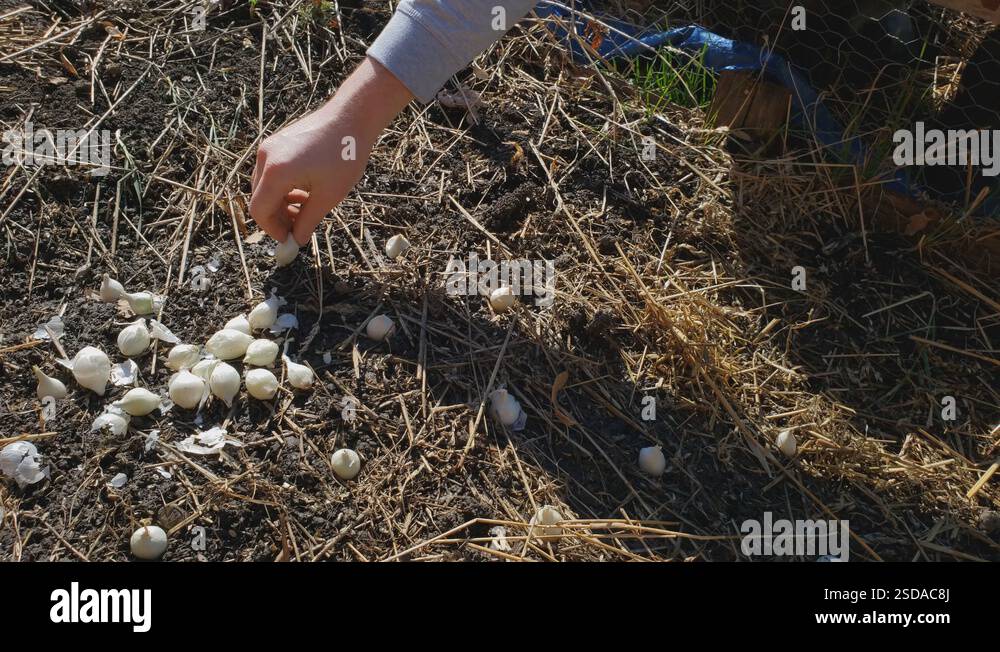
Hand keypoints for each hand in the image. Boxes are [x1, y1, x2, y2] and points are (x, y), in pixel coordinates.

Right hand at [249, 56, 412, 245]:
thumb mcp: (328, 196)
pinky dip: (284, 187)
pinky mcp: (277, 142)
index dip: (272, 229)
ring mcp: (270, 147)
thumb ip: (308, 221)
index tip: (289, 240)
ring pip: (265, 186)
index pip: (260, 210)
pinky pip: (272, 172)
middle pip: (260, 198)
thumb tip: (297, 240)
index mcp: (276, 172)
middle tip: (298, 229)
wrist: (352, 116)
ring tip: (306, 209)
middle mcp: (266, 157)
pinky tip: (305, 192)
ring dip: (282, 203)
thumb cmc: (344, 155)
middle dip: (277, 217)